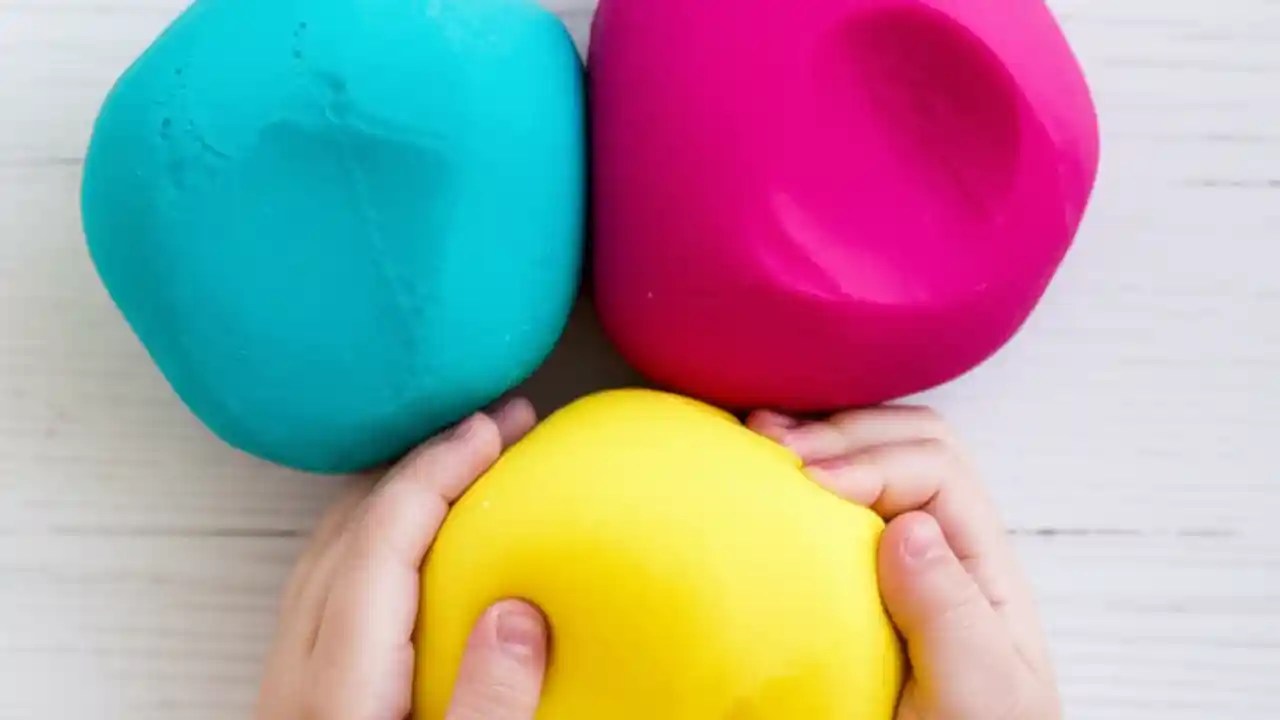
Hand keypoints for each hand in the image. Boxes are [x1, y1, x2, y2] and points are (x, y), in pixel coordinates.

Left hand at [256, 398, 547, 719]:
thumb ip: (486, 705)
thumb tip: (519, 615)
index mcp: (337, 689)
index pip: (381, 540)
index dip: (436, 471)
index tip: (493, 428)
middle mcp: (299, 673)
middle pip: (349, 529)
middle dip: (424, 463)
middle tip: (494, 427)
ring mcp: (291, 683)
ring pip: (330, 552)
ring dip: (396, 494)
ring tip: (463, 465)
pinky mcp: (301, 698)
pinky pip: (330, 584)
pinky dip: (379, 536)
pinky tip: (422, 542)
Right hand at [749, 407, 1059, 719]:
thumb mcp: (977, 694)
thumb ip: (950, 615)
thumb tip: (906, 527)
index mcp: (978, 568)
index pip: (936, 468)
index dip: (873, 458)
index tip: (810, 481)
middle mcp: (941, 551)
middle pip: (906, 442)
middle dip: (840, 428)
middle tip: (769, 441)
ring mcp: (893, 565)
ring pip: (870, 461)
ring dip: (818, 438)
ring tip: (759, 440)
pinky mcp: (847, 585)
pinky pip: (829, 510)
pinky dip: (796, 480)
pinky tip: (760, 481)